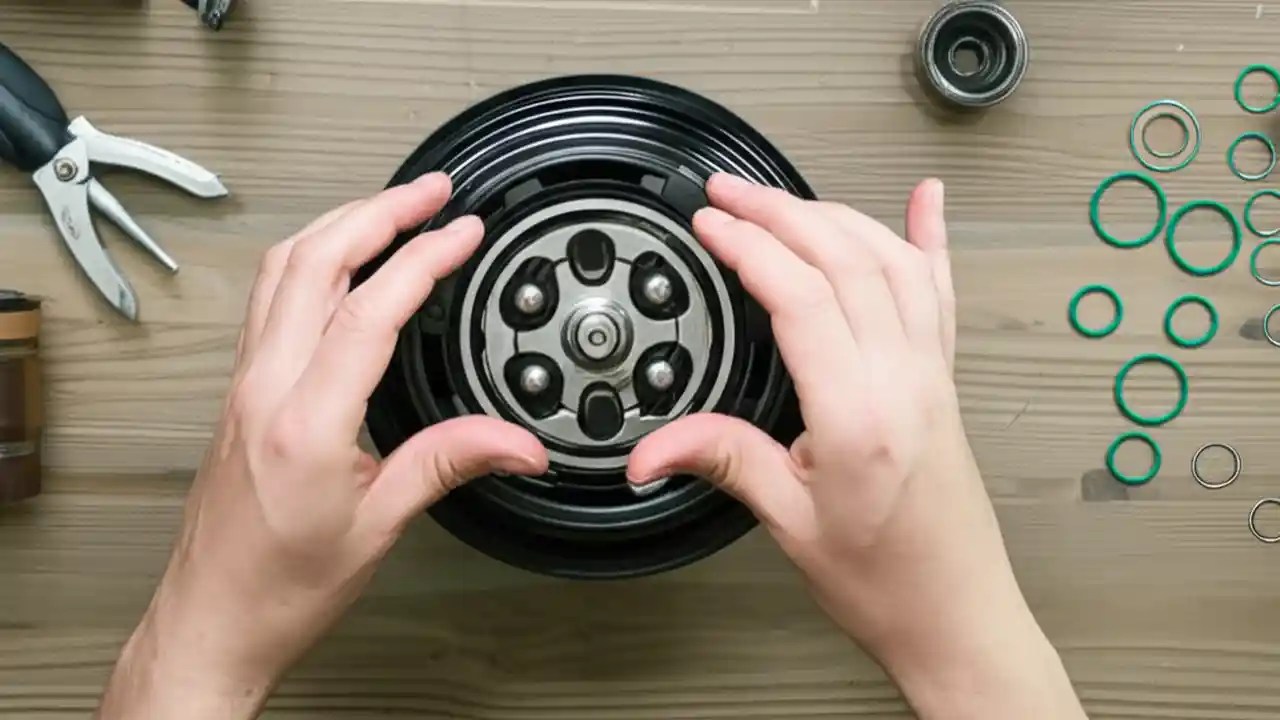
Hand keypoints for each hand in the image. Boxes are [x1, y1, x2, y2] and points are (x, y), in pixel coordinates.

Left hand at [97, 174, 548, 719]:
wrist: (213, 618)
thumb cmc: (279, 585)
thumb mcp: (380, 524)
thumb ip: (450, 463)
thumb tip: (517, 443)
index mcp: (304, 419)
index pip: (368, 309)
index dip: (422, 257)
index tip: (462, 231)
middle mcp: (264, 387)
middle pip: (313, 261)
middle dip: (378, 210)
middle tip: (431, 190)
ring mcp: (243, 383)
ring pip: (281, 270)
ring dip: (338, 223)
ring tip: (390, 206)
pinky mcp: (238, 391)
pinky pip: (268, 299)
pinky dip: (310, 258)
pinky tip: (338, 262)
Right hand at [629, 174, 1084, 718]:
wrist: (957, 614)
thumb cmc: (886, 580)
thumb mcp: (788, 521)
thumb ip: (722, 461)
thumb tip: (649, 450)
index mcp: (859, 414)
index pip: (799, 296)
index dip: (748, 247)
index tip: (710, 223)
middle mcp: (905, 380)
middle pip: (845, 259)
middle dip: (780, 212)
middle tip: (729, 191)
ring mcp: (932, 374)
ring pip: (891, 262)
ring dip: (835, 216)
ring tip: (785, 196)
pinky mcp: (944, 381)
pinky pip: (941, 293)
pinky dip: (931, 239)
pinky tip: (927, 203)